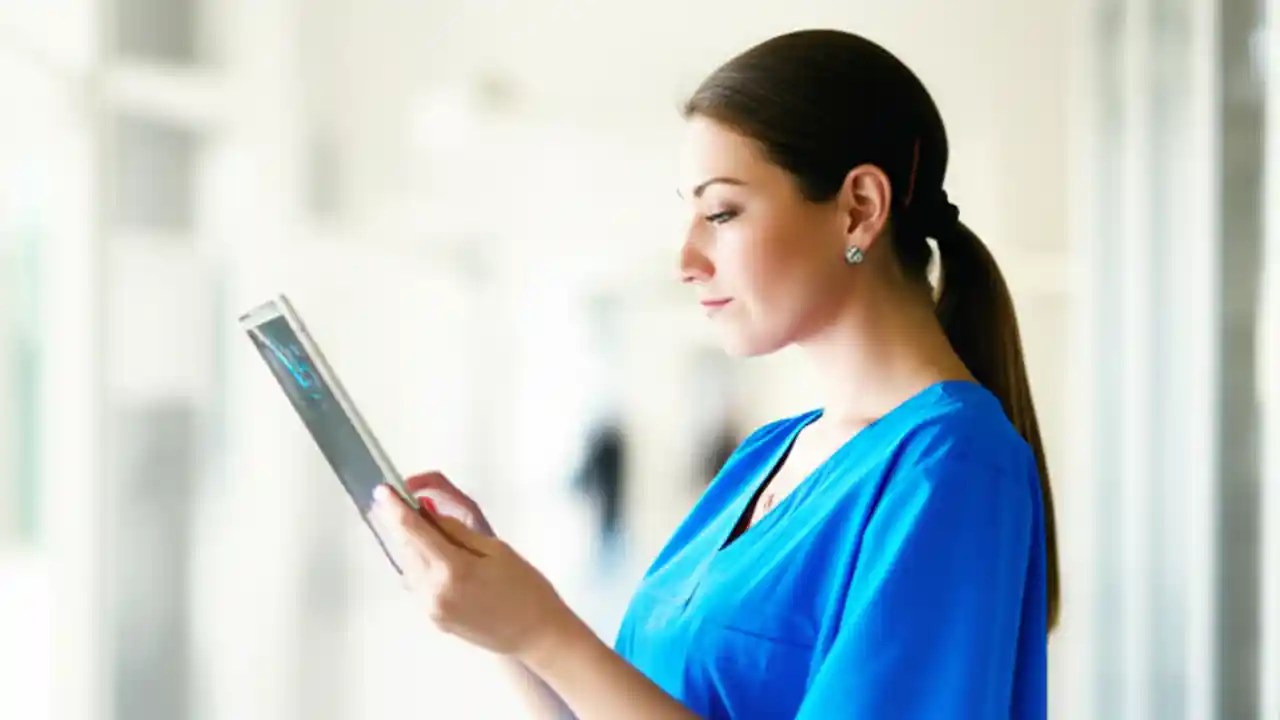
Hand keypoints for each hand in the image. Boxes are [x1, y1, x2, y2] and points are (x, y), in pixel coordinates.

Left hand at [371, 481, 578, 661]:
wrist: (536, 635)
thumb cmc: (525, 588)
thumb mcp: (496, 549)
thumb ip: (456, 531)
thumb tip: (427, 513)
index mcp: (452, 569)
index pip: (412, 530)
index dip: (395, 508)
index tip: (382, 490)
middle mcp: (433, 591)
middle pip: (405, 548)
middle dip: (401, 524)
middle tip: (400, 503)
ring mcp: (431, 609)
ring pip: (408, 567)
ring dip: (411, 545)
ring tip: (425, 530)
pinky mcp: (435, 619)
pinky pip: (418, 584)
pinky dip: (421, 566)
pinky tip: (436, 558)